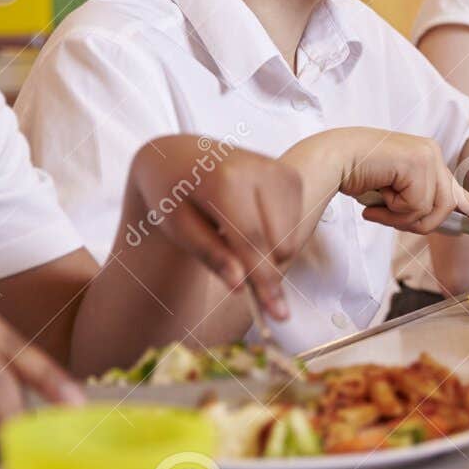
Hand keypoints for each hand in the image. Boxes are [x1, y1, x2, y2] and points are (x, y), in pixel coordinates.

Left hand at [125, 137, 307, 321]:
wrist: (180, 156)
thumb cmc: (173, 195)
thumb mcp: (178, 227)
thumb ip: (211, 255)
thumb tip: (240, 286)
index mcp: (224, 180)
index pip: (252, 239)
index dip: (262, 278)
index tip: (274, 312)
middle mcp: (258, 168)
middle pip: (278, 241)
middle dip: (268, 271)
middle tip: (249, 287)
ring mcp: (278, 169)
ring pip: (291, 236)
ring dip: (271, 252)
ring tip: (236, 241)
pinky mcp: (290, 174)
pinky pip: (296, 223)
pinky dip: (277, 236)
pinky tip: (250, 225)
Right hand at [283, 127, 468, 234]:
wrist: (332, 159)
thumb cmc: (357, 174)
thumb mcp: (393, 190)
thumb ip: (416, 200)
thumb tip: (435, 218)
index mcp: (428, 157)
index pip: (456, 188)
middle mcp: (432, 153)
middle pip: (444, 207)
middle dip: (415, 222)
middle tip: (383, 214)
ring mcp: (427, 155)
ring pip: (431, 209)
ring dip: (401, 217)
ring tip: (378, 205)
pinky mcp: (418, 162)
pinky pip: (416, 205)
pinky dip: (393, 210)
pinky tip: (377, 195)